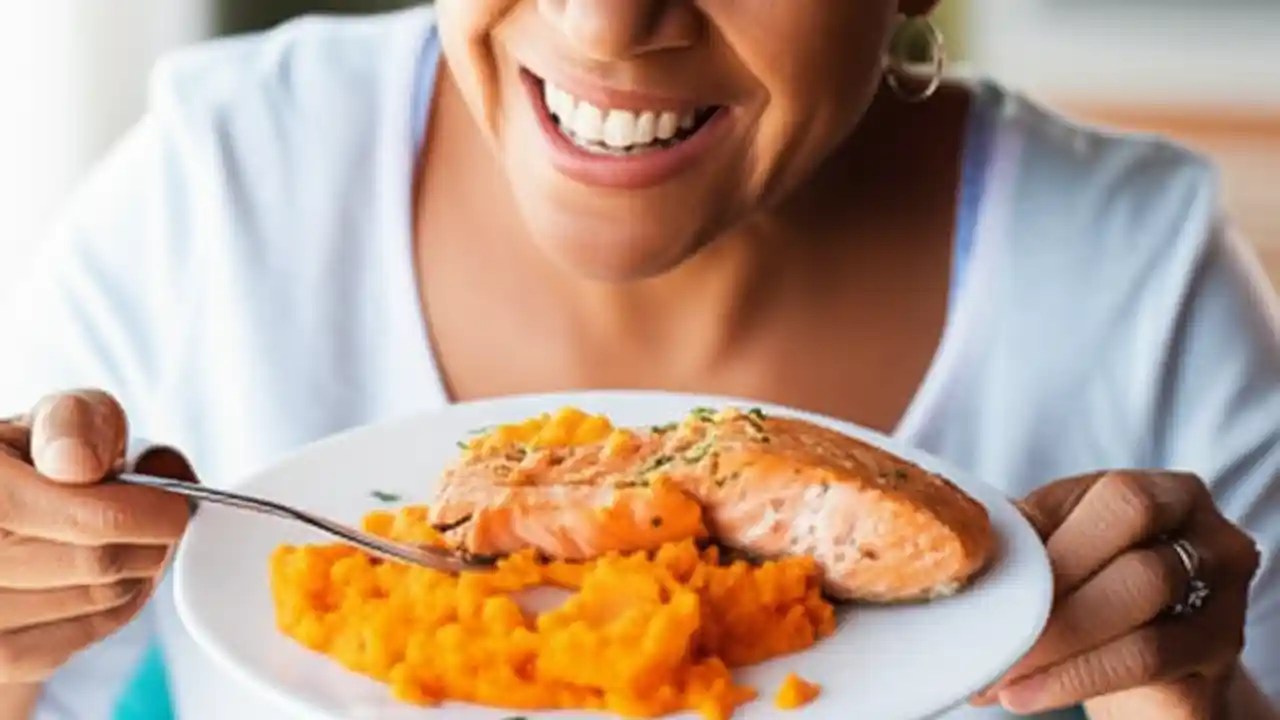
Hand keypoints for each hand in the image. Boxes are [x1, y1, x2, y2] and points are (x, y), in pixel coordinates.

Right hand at [0, 390, 193, 684]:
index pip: (97, 520)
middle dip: (148, 537)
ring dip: (133, 568)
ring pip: (102, 599)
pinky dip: (113, 604)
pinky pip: (87, 633)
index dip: (152, 511)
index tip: (171, 500)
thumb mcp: (58, 420)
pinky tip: (97, 573)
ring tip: (116, 538)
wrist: (3, 524)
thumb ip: (78, 422)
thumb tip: (79, 463)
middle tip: (151, 515)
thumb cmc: (38, 463)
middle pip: (104, 563)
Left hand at [974, 471, 1261, 716]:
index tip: (981, 571)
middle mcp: (1210, 538)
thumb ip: (1033, 536)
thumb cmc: (1101, 602)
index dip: (1048, 531)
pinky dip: (1072, 677)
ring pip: (1136, 602)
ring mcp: (1224, 599)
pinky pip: (1143, 660)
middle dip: (1048, 586)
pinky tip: (1023, 694)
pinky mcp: (1217, 658)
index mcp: (1168, 494)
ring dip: (1051, 639)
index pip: (1111, 497)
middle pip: (1132, 542)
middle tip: (984, 628)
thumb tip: (975, 530)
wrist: (1158, 682)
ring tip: (991, 670)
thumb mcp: (1069, 556)